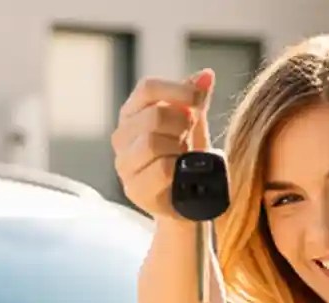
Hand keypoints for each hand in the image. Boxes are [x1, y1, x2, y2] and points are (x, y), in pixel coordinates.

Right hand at [111, 69, 214, 219]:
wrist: (188, 202)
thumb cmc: (187, 160)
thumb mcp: (193, 126)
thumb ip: (195, 101)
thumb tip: (206, 74)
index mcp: (133, 113)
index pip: (148, 88)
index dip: (177, 90)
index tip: (198, 101)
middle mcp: (122, 136)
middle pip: (154, 115)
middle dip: (181, 125)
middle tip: (189, 137)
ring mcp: (124, 164)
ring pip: (152, 142)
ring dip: (178, 148)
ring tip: (183, 157)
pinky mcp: (134, 189)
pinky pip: (160, 169)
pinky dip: (178, 170)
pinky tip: (182, 174)